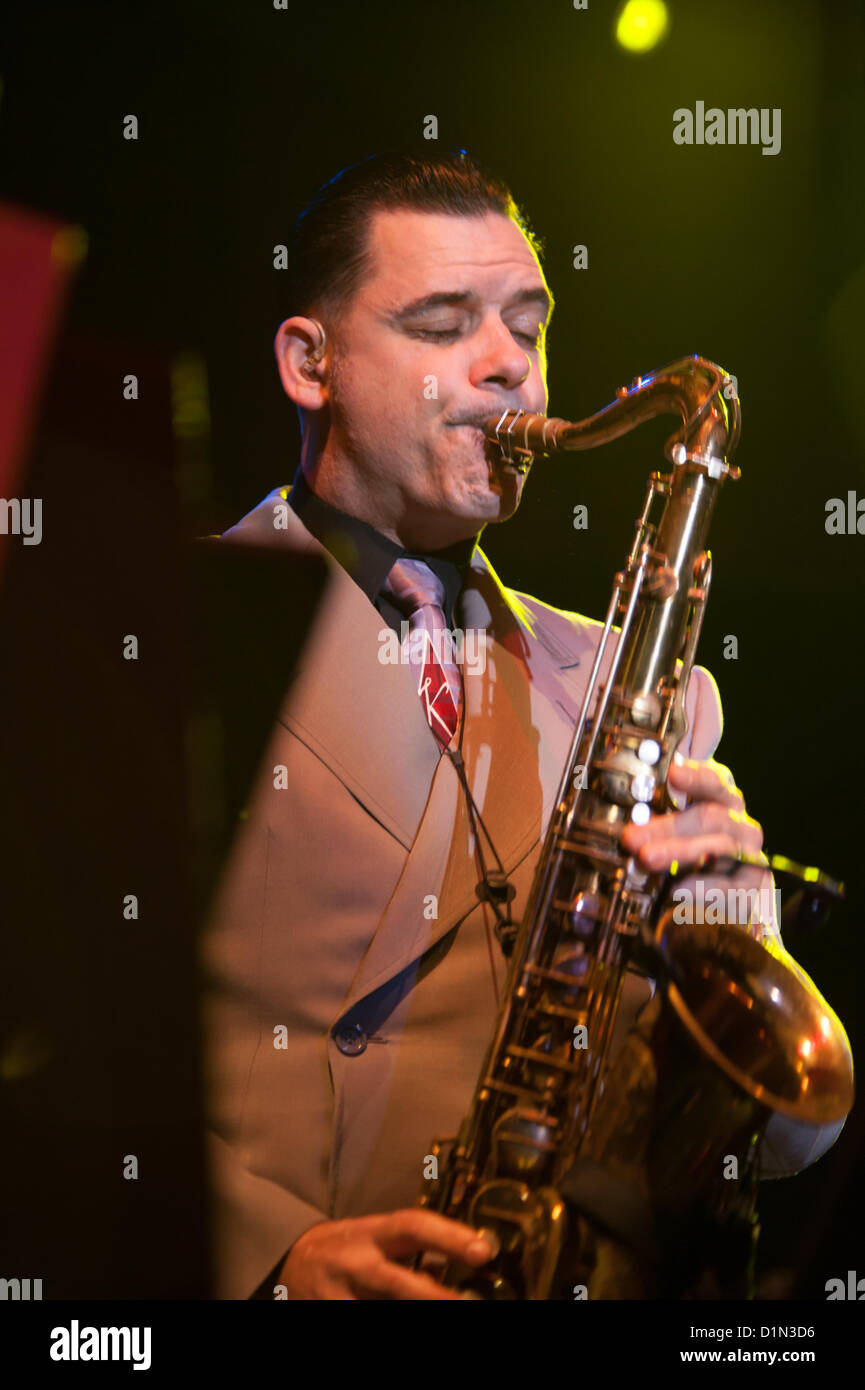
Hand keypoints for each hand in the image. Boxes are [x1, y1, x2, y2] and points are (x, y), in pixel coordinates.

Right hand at [276, 1209, 496, 1299]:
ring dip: (418, 1307)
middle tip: (468, 1303)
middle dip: (435, 1297)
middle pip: (398, 1282)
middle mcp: (356, 1264)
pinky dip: (389, 1318)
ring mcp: (340, 1296)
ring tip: (451, 1305)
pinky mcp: (330, 1315)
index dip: (449, 1237)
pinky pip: (365, 1321)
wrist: (290, 1263)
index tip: (484, 1250)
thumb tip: (457, 1265)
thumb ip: (411, 1251)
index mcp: (372, 1234)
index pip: (413, 1227)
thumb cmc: (346, 1248)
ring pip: (383, 1309)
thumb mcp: (376, 1239)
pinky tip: (408, 1312)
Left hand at [620, 752, 771, 937]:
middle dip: (668, 826)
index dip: (696, 777)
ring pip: (719, 848)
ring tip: (646, 858)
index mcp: (723, 803)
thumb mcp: (675, 835)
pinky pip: (731, 886)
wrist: (725, 902)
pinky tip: (676, 889)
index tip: (673, 773)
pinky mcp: (751, 887)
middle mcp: (740, 825)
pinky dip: (702, 887)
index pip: (715, 782)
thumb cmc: (694, 857)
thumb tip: (626, 829)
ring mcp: (750, 855)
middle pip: (709, 817)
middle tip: (632, 837)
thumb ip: (656, 824)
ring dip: (679, 851)